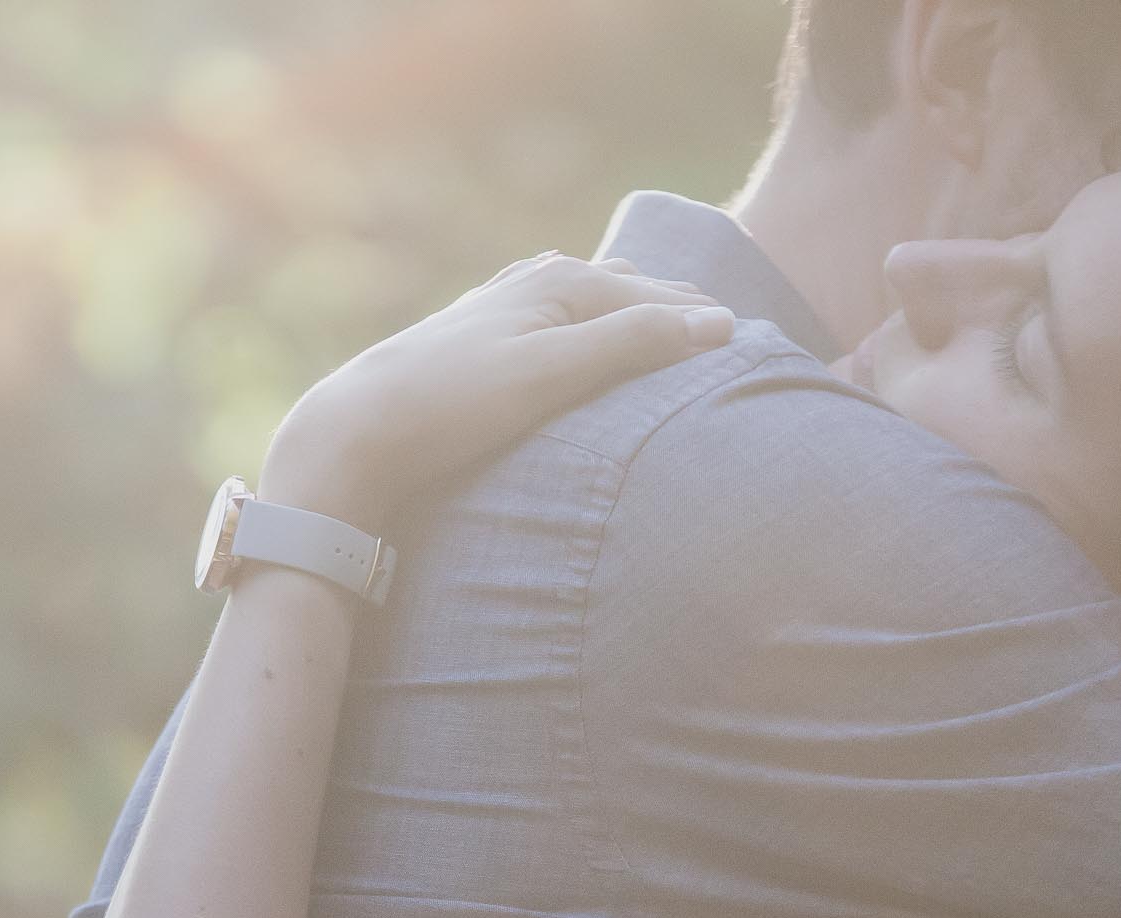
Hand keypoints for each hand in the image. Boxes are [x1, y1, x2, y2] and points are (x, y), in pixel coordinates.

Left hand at [257, 253, 733, 532]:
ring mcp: (510, 311)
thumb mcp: (551, 374)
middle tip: (740, 348)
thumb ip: (631, 344)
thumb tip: (717, 324)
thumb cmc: (451, 406)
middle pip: (635, 297)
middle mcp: (539, 283)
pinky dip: (601, 339)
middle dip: (684, 319)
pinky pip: (567, 330)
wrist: (355, 432)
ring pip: (599, 309)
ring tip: (684, 348)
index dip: (711, 326)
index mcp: (564, 282)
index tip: (765, 352)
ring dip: (642, 326)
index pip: (664, 301)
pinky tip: (601, 354)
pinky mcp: (488, 346)